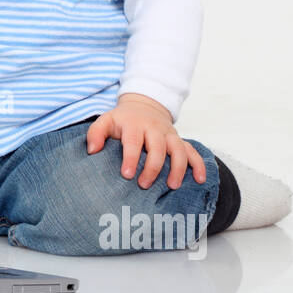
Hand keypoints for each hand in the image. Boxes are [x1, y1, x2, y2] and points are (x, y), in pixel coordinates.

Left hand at [85, 93, 206, 189]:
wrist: (144, 106)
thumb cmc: (122, 120)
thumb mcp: (105, 121)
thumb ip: (95, 133)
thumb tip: (92, 150)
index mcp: (134, 125)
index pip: (133, 142)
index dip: (131, 158)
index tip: (127, 175)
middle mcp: (154, 129)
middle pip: (158, 148)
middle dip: (153, 167)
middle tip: (144, 185)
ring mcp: (169, 135)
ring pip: (178, 150)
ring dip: (178, 168)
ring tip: (172, 186)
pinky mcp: (179, 140)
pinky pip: (192, 151)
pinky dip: (199, 164)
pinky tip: (200, 179)